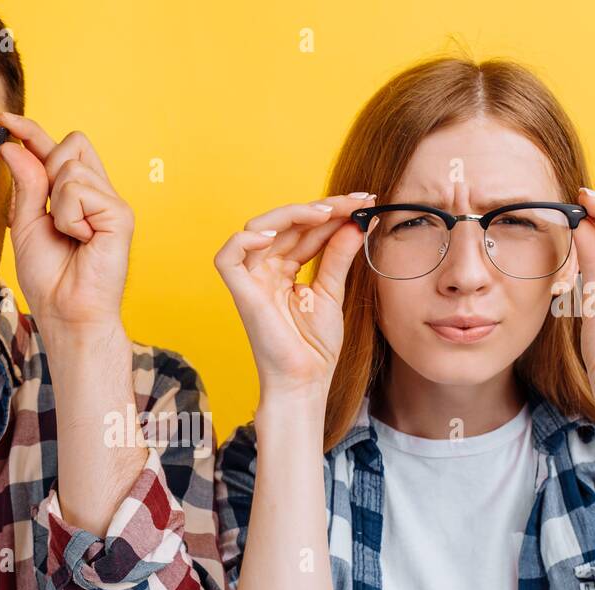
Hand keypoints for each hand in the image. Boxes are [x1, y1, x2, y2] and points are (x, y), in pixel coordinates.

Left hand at [0, 113, 132, 342]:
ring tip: (71, 236)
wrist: (67, 312)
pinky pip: (80, 191)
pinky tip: (82, 239)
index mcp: (76, 194)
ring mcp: (111, 201)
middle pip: (72, 143)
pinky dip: (70, 217)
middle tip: (51, 213)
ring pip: (71, 168)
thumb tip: (15, 146)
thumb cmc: (50, 277)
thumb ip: (26, 184)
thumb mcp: (26, 224)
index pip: (56, 148)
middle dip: (49, 169)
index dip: (31, 131)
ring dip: (58, 205)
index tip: (4, 119)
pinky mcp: (120, 214)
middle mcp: (97, 192)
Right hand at [212, 193, 369, 403]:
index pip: (304, 230)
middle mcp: (264, 271)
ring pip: (258, 229)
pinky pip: (228, 257)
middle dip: (322, 208)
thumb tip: (357, 221)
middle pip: (285, 224)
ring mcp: (250, 281)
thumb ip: (340, 256)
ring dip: (294, 214)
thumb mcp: (332, 292)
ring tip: (328, 212)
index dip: (333, 213)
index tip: (366, 202)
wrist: (306, 382)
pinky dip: (246, 240)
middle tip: (356, 201)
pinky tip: (278, 234)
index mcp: (283, 271)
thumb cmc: (315, 348)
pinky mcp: (241, 294)